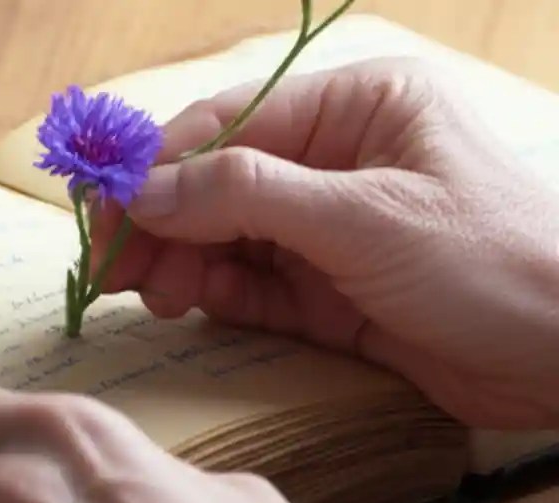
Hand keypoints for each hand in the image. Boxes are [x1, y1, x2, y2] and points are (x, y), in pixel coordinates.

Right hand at [89, 57, 558, 429]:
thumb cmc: (490, 262)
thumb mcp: (363, 218)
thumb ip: (246, 197)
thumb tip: (143, 191)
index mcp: (354, 108)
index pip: (228, 123)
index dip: (156, 165)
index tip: (100, 207)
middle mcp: (334, 160)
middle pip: (215, 182)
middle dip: (159, 221)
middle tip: (109, 266)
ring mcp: (328, 228)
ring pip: (224, 236)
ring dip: (179, 262)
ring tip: (151, 294)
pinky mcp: (327, 291)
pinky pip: (249, 284)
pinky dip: (211, 294)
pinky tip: (183, 305)